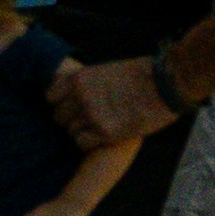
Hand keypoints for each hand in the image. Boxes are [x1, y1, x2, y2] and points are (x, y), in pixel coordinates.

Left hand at [55, 49, 173, 151]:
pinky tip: (102, 139)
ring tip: (98, 130)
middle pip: (58, 116)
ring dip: (82, 133)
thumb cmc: (141, 75)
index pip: (50, 96)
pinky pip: (82, 143)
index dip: (61, 104)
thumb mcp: (106, 71)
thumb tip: (76, 94)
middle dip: (71, 120)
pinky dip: (89, 144)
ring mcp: (91, 115)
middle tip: (87, 122)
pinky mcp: (105, 133)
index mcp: (79, 79)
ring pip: (70, 132)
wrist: (164, 84)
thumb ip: (88, 83)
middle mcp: (80, 97)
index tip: (72, 108)